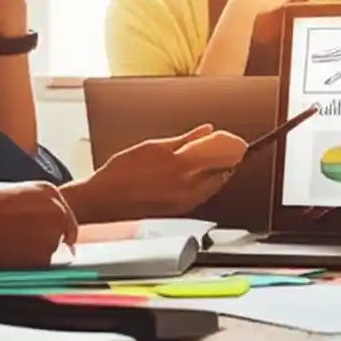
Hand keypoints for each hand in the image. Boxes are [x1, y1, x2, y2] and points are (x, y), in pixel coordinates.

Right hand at [0, 182, 77, 269]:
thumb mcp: (8, 194)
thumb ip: (28, 207)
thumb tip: (32, 224)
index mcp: (49, 192)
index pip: (64, 217)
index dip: (54, 232)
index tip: (52, 241)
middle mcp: (57, 211)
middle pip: (59, 237)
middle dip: (44, 245)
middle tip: (16, 250)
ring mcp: (52, 235)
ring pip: (47, 256)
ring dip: (30, 258)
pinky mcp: (42, 259)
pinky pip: (36, 271)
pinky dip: (22, 270)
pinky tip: (0, 259)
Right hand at [71, 125, 247, 222]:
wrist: (106, 199)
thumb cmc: (123, 172)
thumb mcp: (154, 146)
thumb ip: (185, 139)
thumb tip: (207, 130)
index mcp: (182, 165)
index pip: (221, 154)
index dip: (232, 145)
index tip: (235, 139)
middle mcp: (188, 185)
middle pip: (224, 171)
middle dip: (229, 160)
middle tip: (229, 149)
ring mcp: (186, 200)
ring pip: (216, 185)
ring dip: (220, 173)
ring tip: (215, 162)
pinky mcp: (181, 210)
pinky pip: (204, 196)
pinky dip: (209, 185)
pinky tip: (200, 177)